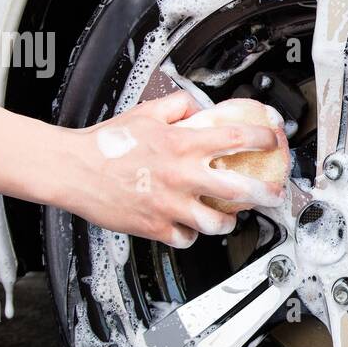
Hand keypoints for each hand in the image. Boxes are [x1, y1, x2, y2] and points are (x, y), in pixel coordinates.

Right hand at [54, 92, 287, 246]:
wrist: (73, 170)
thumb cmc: (106, 144)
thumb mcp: (146, 113)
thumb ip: (178, 108)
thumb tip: (200, 107)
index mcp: (183, 144)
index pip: (238, 138)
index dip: (263, 139)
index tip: (273, 142)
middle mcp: (182, 175)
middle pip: (241, 189)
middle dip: (266, 193)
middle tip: (274, 194)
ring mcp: (171, 205)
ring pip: (217, 223)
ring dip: (228, 221)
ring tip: (230, 217)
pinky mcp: (156, 227)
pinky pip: (186, 239)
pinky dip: (190, 235)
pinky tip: (189, 227)